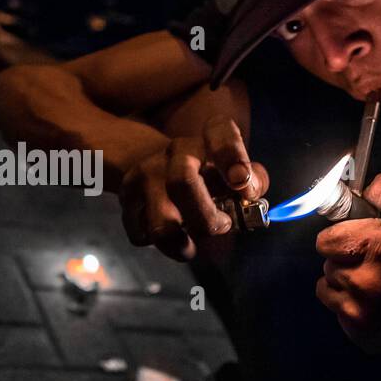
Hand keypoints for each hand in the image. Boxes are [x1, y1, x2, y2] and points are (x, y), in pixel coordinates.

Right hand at [119, 115, 268, 260]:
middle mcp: (175, 152)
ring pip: (161, 222)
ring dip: (180, 244)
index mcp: (207, 140)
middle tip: (221, 228)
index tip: (241, 182)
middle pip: (181, 182)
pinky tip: (169, 235)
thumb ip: (253, 182)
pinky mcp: (127, 198)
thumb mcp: (235, 172)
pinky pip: (142, 234)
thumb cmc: (209, 176)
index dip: (231, 155)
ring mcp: (146, 173)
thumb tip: (250, 196)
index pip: (219, 132)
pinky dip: (158, 245)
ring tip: (190, 249)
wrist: (162, 169)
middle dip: (205, 218)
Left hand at [313, 173, 380, 354]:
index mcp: (376, 249)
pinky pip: (339, 312)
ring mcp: (359, 314)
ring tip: (379, 281)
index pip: (325, 240)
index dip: (344, 235)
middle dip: (348, 258)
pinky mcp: (360, 335)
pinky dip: (354, 305)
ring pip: (329, 288)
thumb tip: (359, 193)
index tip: (363, 239)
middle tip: (378, 260)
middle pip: (328, 263)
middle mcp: (362, 283)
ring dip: (347, 282)